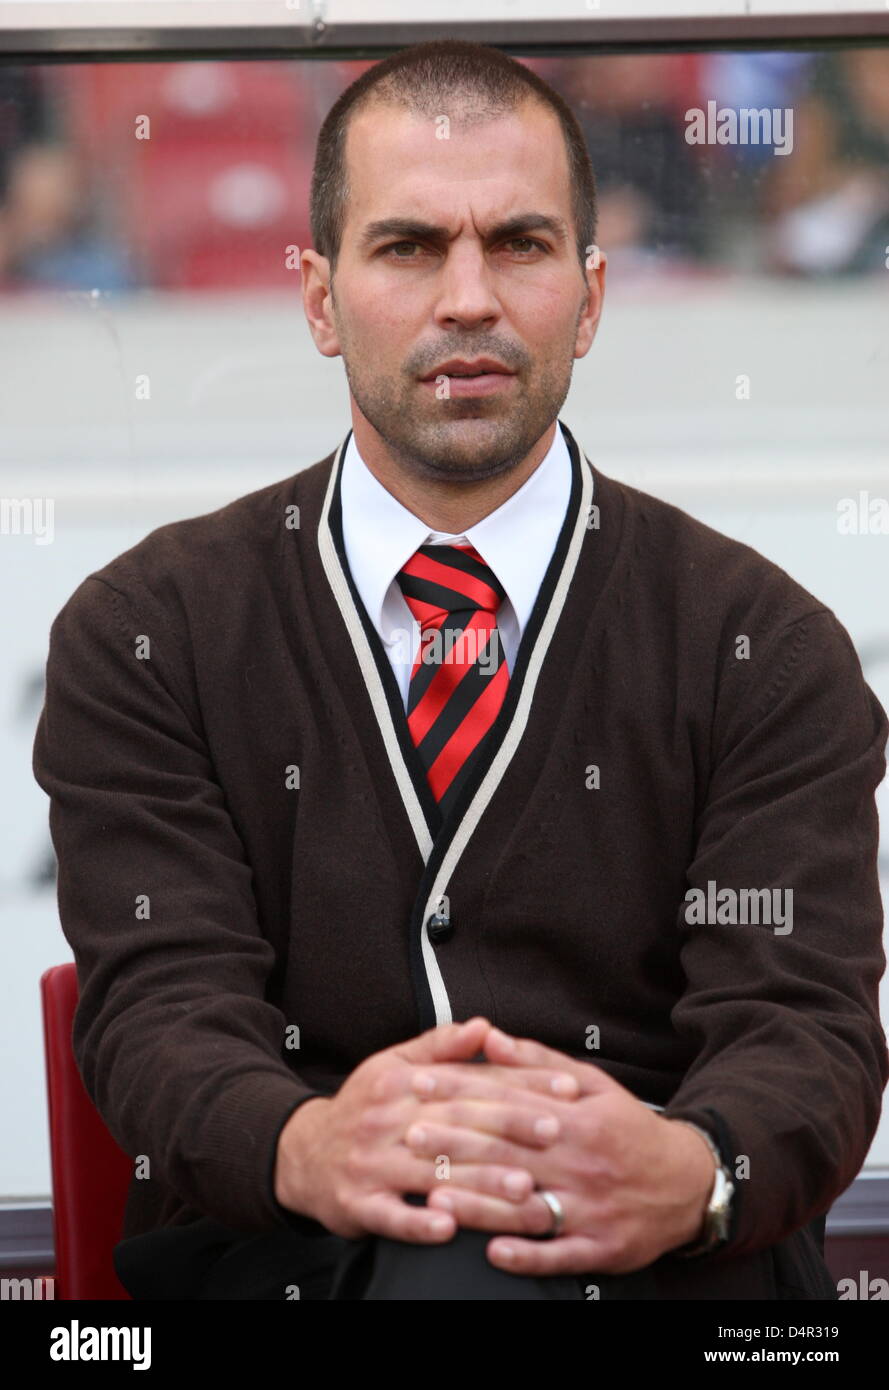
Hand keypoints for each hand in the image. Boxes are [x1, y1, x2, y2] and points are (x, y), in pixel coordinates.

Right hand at [273, 1016, 582, 1243]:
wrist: (303, 1154)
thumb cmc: (363, 1108)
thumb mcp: (393, 1065)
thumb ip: (441, 1046)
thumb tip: (485, 1025)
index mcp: (403, 1083)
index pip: (471, 1081)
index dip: (520, 1084)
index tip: (565, 1090)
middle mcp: (387, 1120)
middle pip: (458, 1123)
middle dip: (510, 1128)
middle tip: (556, 1135)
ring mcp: (370, 1164)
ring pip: (432, 1172)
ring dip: (480, 1182)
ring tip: (524, 1189)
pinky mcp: (357, 1204)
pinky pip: (390, 1217)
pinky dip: (419, 1224)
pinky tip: (451, 1227)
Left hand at [407, 1027, 715, 1275]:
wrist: (690, 1184)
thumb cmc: (629, 1129)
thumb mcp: (592, 1084)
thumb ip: (537, 1062)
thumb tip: (491, 1038)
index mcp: (578, 1118)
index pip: (507, 1102)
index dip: (460, 1092)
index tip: (420, 1084)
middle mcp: (582, 1162)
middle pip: (509, 1153)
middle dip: (456, 1143)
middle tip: (410, 1135)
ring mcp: (591, 1209)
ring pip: (528, 1207)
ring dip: (480, 1204)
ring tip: (434, 1196)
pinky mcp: (601, 1248)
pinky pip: (559, 1255)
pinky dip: (526, 1256)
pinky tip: (491, 1252)